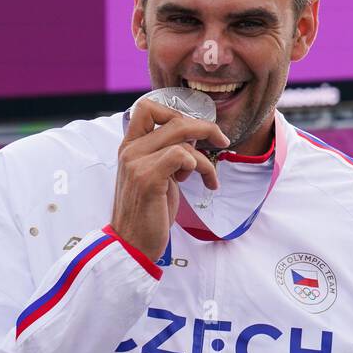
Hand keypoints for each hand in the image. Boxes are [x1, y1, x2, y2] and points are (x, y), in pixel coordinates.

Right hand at [110, 99, 229, 260]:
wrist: (132, 244)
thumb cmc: (149, 212)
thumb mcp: (158, 176)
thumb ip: (168, 154)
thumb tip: (195, 137)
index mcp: (130, 147)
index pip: (147, 107)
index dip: (176, 112)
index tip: (196, 129)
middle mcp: (130, 150)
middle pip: (174, 120)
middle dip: (206, 128)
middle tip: (222, 142)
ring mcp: (136, 163)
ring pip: (183, 140)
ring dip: (206, 160)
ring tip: (210, 178)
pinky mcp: (147, 178)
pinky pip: (181, 156)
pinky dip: (200, 167)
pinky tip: (205, 183)